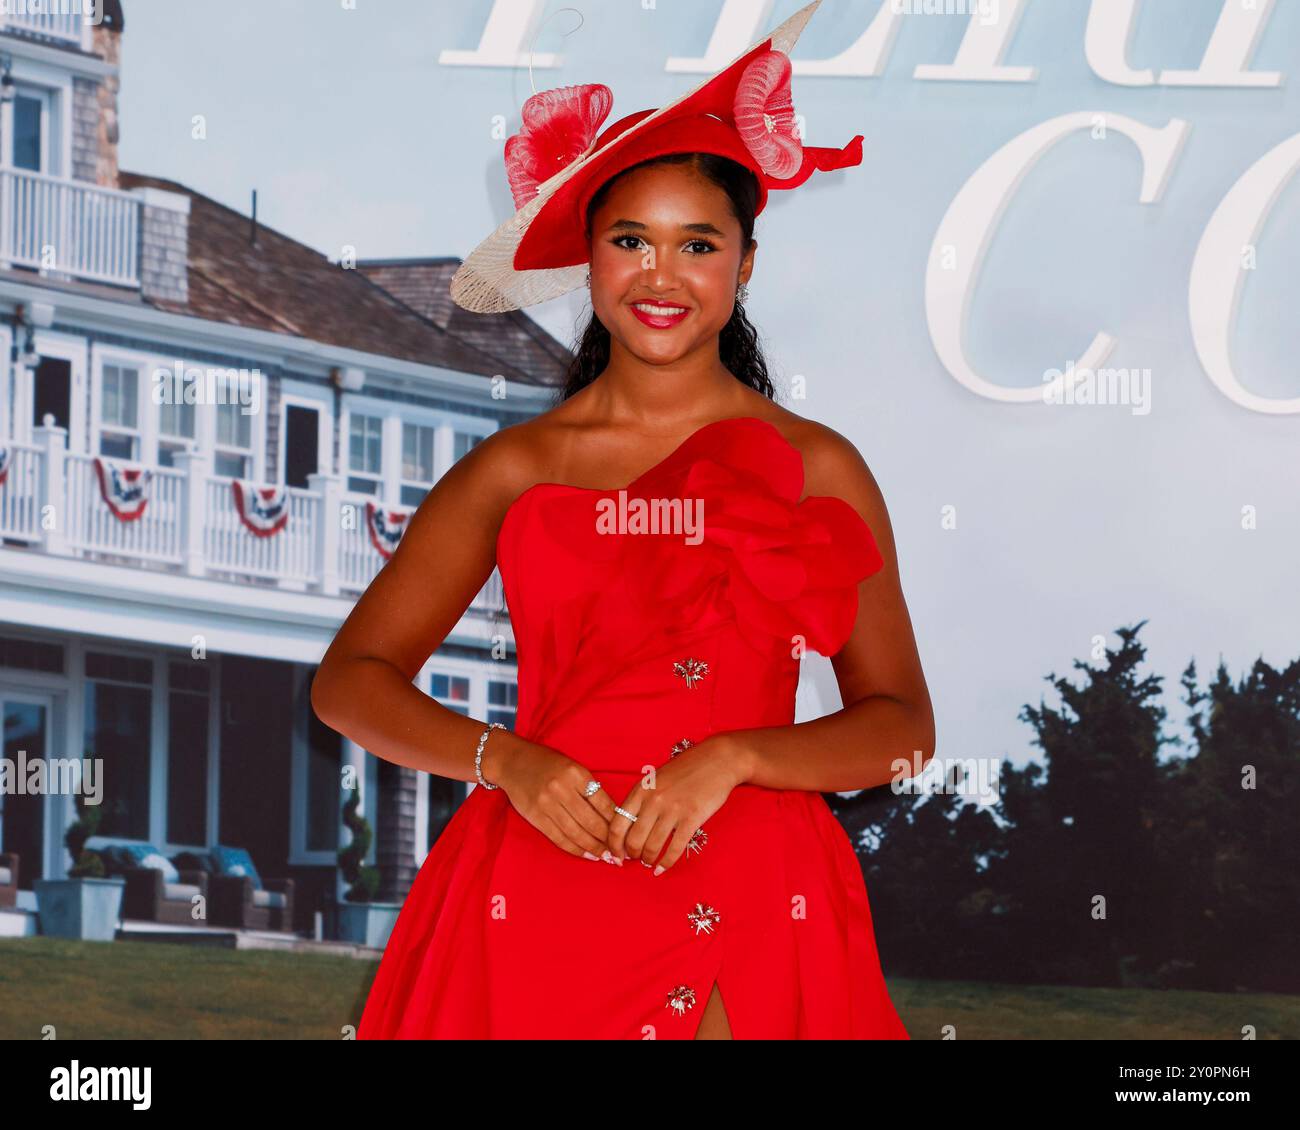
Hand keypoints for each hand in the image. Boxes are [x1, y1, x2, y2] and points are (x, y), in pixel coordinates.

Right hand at [487, 737, 618, 861]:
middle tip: (621, 851)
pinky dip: (576, 849)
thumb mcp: (573, 767)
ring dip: (595, 848)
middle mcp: (562, 789)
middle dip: (609, 840)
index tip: (627, 833)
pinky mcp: (535, 817)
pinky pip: (559, 838)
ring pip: (577, 833)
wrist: (513, 762)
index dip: (617, 822)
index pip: (603, 803)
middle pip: (592, 822)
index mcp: (576, 774)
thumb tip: (612, 815)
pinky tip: (588, 855)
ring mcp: (547, 805)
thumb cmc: (548, 764)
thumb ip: (590, 787)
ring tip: (607, 857)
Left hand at [606, 734, 747, 873]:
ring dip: (648, 860)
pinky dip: (666, 863)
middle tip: (635, 859)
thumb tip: (629, 828)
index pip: (617, 824)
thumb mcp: (656, 778)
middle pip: (633, 839)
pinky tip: (662, 868)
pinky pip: (674, 848)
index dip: (614, 844)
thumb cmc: (686, 768)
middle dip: (631, 855)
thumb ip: (642, 799)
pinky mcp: (691, 819)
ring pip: (652, 846)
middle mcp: (653, 800)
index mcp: (641, 789)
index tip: (616, 854)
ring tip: (649, 863)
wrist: (717, 760)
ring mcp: (672, 810)